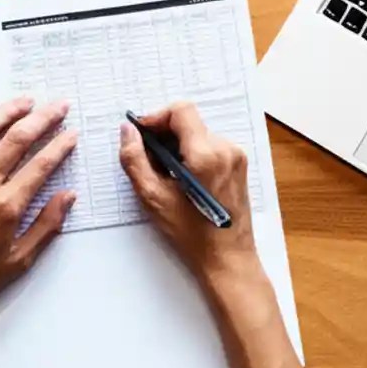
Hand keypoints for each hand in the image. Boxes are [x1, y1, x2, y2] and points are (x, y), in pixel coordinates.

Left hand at [0, 97, 77, 329]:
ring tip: (25, 101)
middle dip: (43, 117)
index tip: (71, 134)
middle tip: (58, 106)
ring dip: (8, 110)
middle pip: (18, 138)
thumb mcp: (16, 262)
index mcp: (6, 208)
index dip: (60, 145)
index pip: (41, 164)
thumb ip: (46, 226)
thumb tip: (67, 197)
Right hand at [119, 102, 260, 291]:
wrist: (228, 258)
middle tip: (149, 160)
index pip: (181, 110)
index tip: (141, 133)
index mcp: (206, 155)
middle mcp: (225, 149)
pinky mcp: (238, 165)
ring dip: (178, 146)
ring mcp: (235, 156)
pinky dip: (192, 154)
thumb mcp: (153, 198)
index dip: (156, 117)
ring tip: (166, 175)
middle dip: (164, 135)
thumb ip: (135, 159)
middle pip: (189, 122)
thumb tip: (127, 131)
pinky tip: (183, 179)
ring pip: (198, 134)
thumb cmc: (193, 235)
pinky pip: (210, 146)